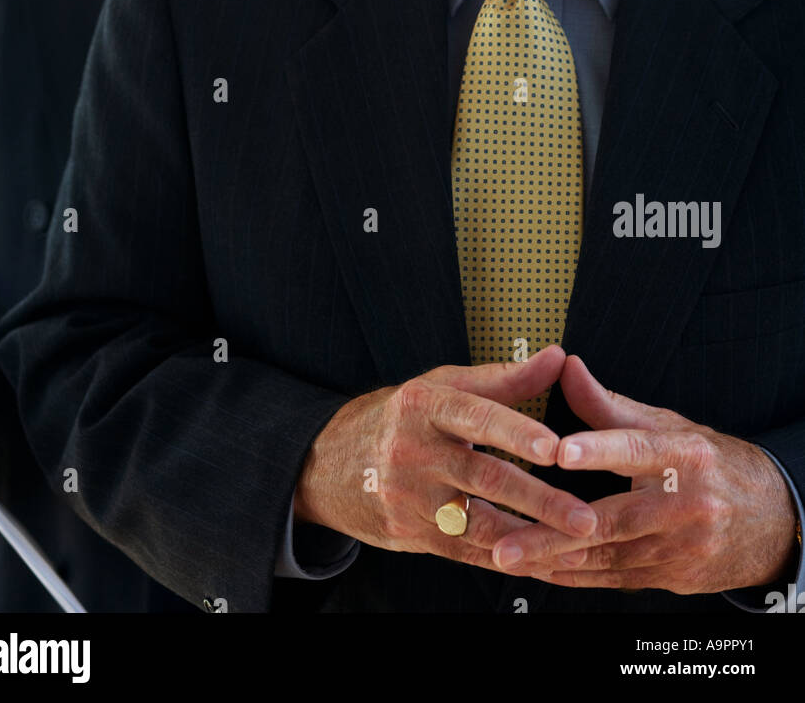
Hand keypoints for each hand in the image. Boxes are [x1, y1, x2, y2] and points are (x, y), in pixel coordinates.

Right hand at [294, 346, 597, 572]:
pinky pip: (465, 552)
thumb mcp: (443, 386)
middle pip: (482, 477)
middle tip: (586, 514)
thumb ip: (505, 378)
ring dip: (531, 538)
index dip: (517, 432)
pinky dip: (506, 558)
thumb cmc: (402, 417)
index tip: (556, 446)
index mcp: (423, 405)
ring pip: (478, 523)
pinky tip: (540, 560)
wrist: (331, 462)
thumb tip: (557, 356)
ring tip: (574, 544)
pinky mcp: (411, 534)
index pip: (475, 416)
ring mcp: (410, 498)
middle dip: (539, 500)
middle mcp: (413, 451)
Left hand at [491, 353, 798, 593]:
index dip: (599, 449)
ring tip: (508, 558)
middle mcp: (686, 505)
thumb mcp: (668, 425)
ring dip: (555, 560)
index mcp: (685, 456)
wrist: (770, 518)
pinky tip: (542, 572)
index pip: (637, 449)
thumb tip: (566, 366)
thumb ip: (609, 404)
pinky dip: (576, 576)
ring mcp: (682, 549)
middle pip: (614, 520)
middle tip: (507, 540)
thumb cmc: (709, 464)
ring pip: (608, 558)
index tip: (559, 451)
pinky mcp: (675, 578)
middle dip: (555, 533)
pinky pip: (616, 580)